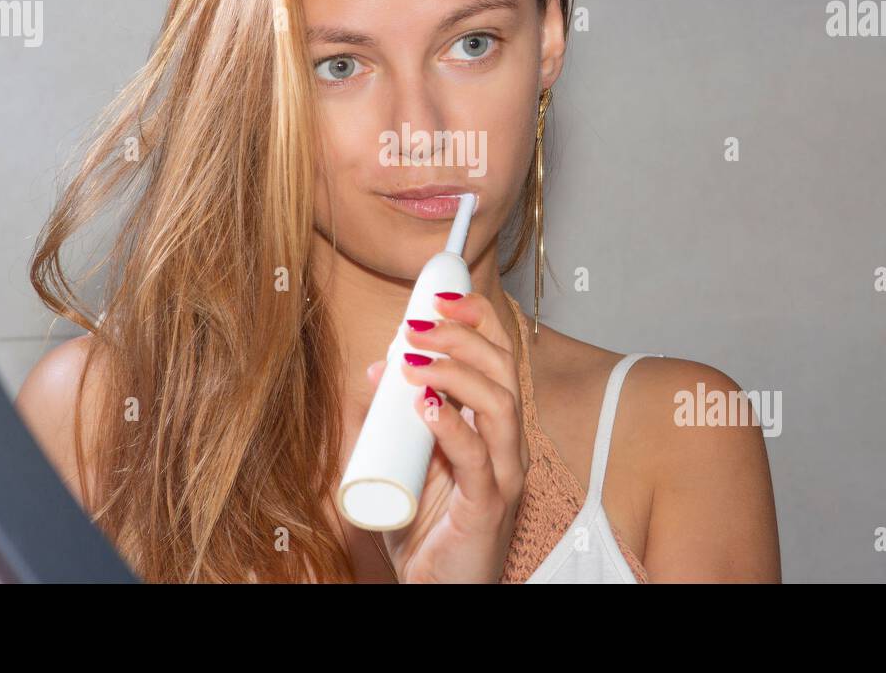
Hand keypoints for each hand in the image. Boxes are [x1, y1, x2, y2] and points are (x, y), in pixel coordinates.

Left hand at [362, 292, 529, 582]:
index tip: (441, 297)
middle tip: (421, 323)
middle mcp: (508, 445)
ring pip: (500, 406)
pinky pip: (478, 458)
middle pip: (504, 372)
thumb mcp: (407, 458)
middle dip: (465, 336)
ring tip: (413, 360)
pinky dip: (453, 426)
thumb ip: (393, 416)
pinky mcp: (488, 507)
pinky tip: (426, 406)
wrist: (437, 589)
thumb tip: (377, 367)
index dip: (478, 320)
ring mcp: (503, 476)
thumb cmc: (427, 527)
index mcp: (494, 428)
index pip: (501, 359)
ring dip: (455, 373)